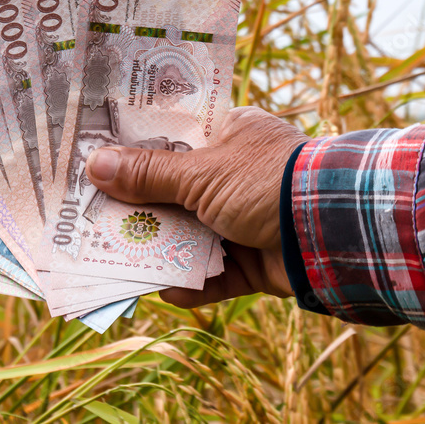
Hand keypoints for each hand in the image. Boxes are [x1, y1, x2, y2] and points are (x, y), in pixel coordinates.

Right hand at [84, 107, 309, 307]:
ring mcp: (243, 219)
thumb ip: (147, 174)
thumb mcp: (201, 174)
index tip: (94, 158)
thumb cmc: (267, 183)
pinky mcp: (253, 261)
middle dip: (135, 205)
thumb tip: (94, 166)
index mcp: (228, 135)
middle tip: (90, 214)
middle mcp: (234, 175)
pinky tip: (165, 289)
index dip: (133, 149)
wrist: (333, 233)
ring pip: (187, 234)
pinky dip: (191, 283)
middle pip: (171, 189)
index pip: (172, 137)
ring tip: (114, 257)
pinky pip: (213, 274)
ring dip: (157, 247)